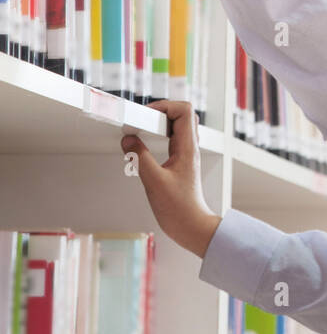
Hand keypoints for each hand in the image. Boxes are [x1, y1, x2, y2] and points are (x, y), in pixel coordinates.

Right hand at [121, 100, 220, 258]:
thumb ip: (139, 158)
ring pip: (177, 126)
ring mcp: (186, 154)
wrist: (192, 227)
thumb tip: (128, 140)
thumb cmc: (179, 209)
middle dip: (161, 110)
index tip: (144, 113)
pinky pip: (172, 139)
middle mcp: (190, 147)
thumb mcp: (154, 182)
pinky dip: (158, 135)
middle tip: (141, 118)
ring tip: (140, 128)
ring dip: (159, 123)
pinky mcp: (180, 162)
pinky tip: (144, 145)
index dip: (164, 105)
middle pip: (182, 114)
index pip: (184, 110)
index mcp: (188, 147)